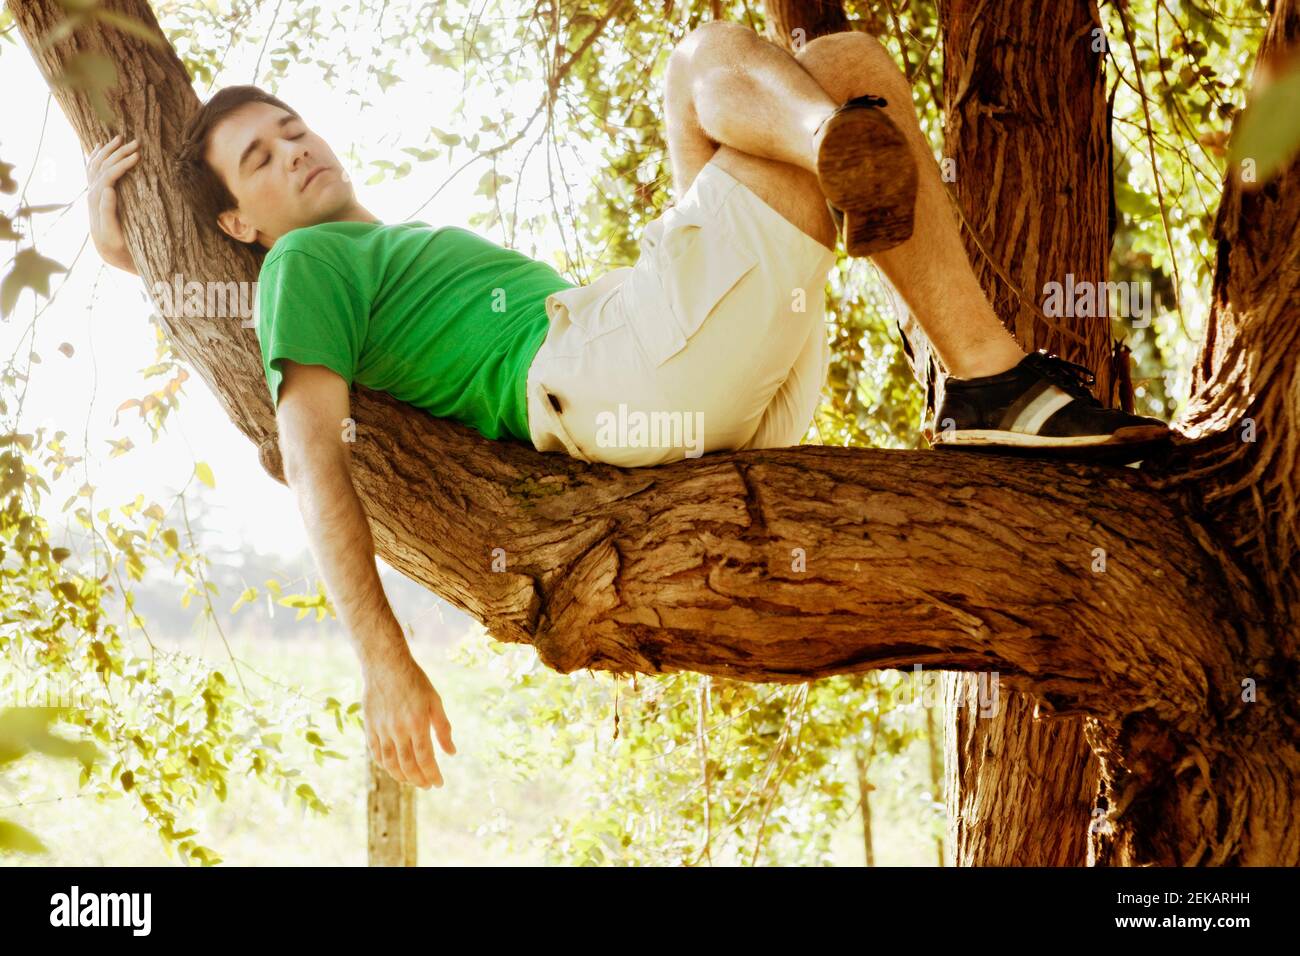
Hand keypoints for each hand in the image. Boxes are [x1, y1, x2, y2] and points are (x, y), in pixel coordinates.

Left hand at [85, 133, 139, 274]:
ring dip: (108, 151)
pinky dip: (98, 157)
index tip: (139, 157)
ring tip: (120, 138)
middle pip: (101, 166)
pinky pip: (94, 170)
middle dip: (118, 153)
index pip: (107, 175)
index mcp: (98, 202)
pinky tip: (101, 148)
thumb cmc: (118, 247)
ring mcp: (94, 193)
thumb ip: (108, 211)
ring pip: (96, 165)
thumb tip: (108, 188)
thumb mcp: (113, 234)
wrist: (110, 254)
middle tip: (136, 143)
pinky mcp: (98, 194)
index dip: (122, 164)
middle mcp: (93, 194)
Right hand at [362, 650, 455, 788]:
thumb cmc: (415, 681)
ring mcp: (382, 730)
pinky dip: (385, 765)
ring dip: (401, 776)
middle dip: (419, 780)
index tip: (439, 783)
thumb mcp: (435, 701)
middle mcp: (398, 730)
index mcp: (417, 724)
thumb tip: (451, 753)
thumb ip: (443, 728)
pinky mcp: (369, 727)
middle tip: (427, 785)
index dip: (432, 774)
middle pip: (408, 765)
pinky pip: (376, 753)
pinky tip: (393, 769)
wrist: (385, 665)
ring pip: (390, 763)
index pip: (425, 759)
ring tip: (411, 781)